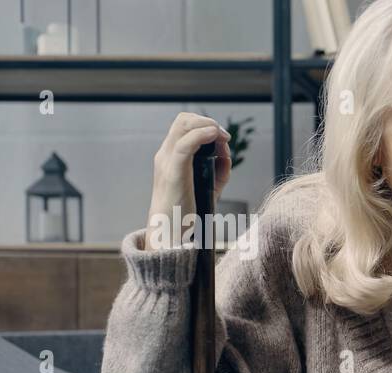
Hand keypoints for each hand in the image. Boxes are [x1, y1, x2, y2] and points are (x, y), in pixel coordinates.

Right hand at [146, 113, 232, 249]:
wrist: (170, 234)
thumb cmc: (188, 213)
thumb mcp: (208, 186)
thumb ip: (218, 169)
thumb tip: (226, 152)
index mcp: (171, 157)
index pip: (183, 126)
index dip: (204, 124)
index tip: (222, 138)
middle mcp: (166, 155)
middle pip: (182, 120)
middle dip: (207, 121)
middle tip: (224, 136)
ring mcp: (167, 162)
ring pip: (183, 125)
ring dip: (207, 125)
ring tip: (222, 137)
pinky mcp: (173, 172)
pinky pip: (185, 144)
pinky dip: (202, 135)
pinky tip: (216, 137)